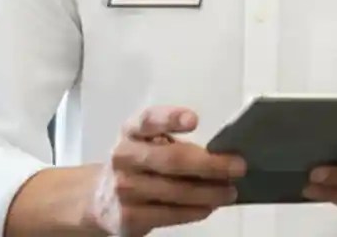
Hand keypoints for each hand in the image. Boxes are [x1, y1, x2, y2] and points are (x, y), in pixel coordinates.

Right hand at [82, 106, 246, 235]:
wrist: (98, 199)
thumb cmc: (137, 165)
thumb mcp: (145, 142)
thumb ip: (172, 141)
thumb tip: (221, 150)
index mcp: (131, 132)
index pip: (149, 120)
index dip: (170, 118)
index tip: (193, 119)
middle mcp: (124, 157)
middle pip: (172, 160)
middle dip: (210, 164)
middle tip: (238, 166)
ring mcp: (125, 189)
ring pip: (177, 191)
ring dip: (210, 192)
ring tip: (230, 191)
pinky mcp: (129, 217)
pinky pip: (171, 214)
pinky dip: (196, 210)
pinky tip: (209, 206)